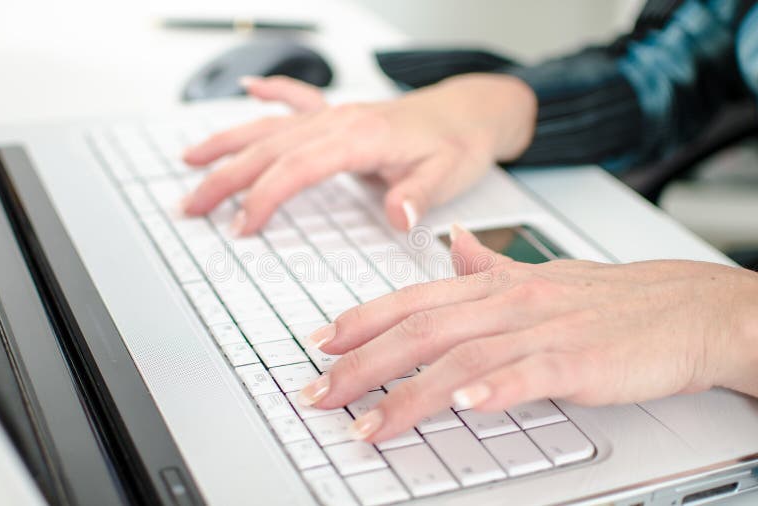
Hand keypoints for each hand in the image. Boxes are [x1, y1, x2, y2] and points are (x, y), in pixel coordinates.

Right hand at [181, 74, 536, 234]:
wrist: (472, 111)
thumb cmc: (460, 143)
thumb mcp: (449, 174)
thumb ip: (420, 195)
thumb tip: (399, 217)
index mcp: (361, 137)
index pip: (297, 168)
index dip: (263, 197)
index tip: (241, 226)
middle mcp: (340, 121)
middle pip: (269, 147)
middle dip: (225, 177)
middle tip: (191, 206)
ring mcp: (337, 115)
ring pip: (271, 125)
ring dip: (228, 143)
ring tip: (190, 160)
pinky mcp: (341, 115)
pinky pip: (299, 100)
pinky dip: (272, 94)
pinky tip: (249, 90)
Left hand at [296, 225, 757, 442]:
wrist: (684, 306)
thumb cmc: (608, 298)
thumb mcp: (538, 275)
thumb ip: (489, 265)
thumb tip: (455, 248)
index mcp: (493, 284)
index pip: (411, 299)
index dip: (361, 321)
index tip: (320, 344)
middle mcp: (508, 301)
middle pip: (420, 330)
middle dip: (360, 365)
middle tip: (319, 393)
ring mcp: (542, 329)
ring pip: (460, 357)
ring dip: (407, 394)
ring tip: (368, 425)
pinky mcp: (579, 360)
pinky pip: (528, 374)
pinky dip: (493, 389)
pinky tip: (464, 406)